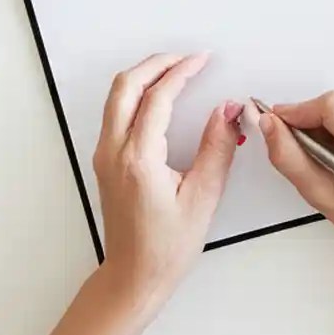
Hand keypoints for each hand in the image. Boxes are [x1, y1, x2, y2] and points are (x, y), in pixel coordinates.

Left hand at [20, 53, 242, 334]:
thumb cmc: (165, 248)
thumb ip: (217, 147)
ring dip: (144, 75)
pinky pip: (115, 113)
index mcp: (139, 159)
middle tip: (187, 57)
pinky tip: (158, 95)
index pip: (158, 97)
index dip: (183, 72)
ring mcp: (105, 156)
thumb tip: (228, 111)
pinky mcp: (106, 162)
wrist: (134, 277)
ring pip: (116, 96)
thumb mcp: (203, 197)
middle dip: (157, 63)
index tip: (202, 60)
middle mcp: (114, 152)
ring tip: (175, 69)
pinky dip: (136, 93)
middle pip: (126, 86)